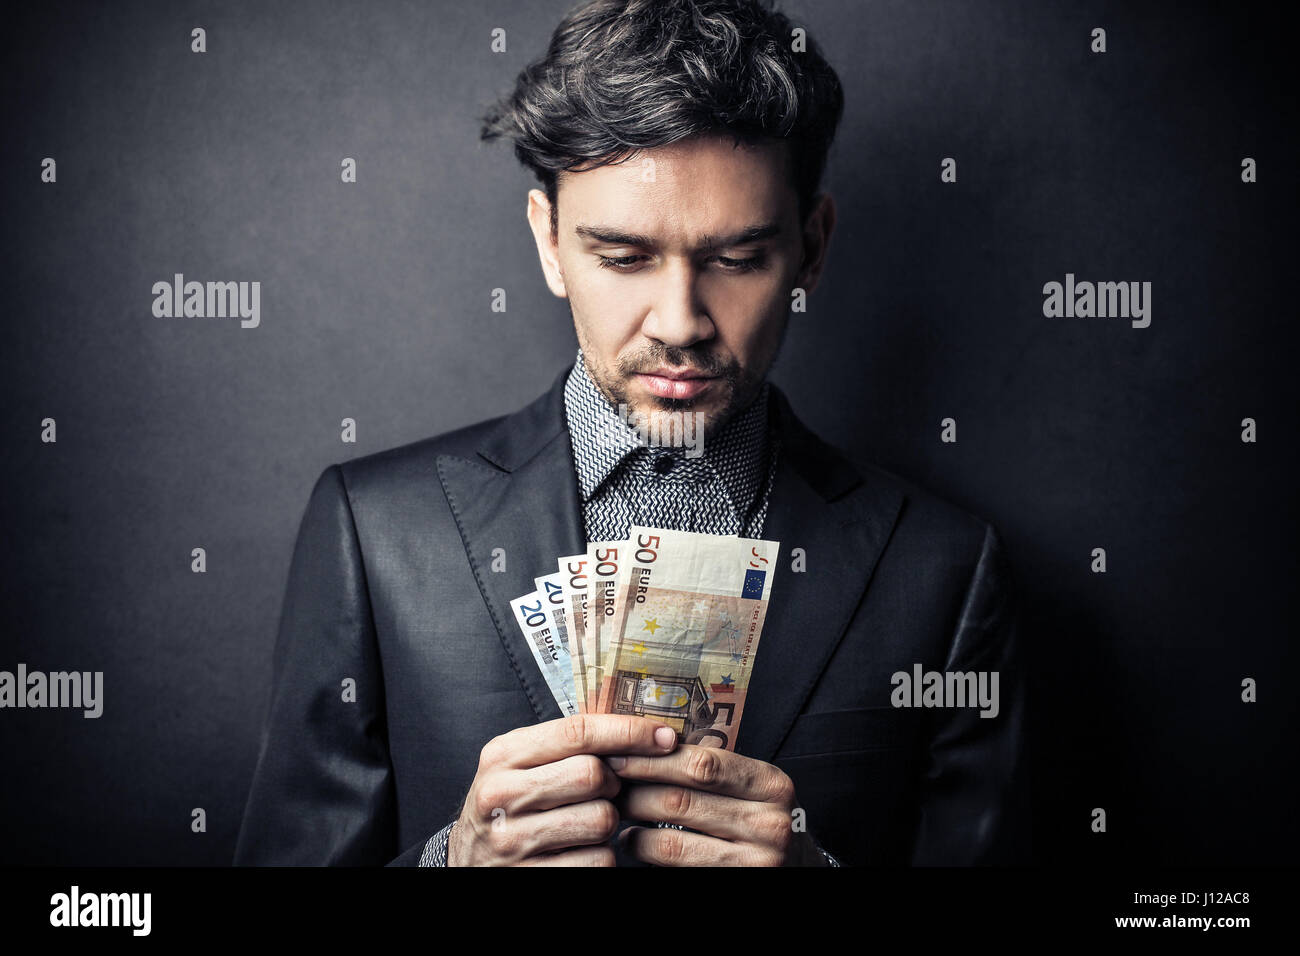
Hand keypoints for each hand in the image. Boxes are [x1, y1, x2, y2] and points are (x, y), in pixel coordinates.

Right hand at [447, 714, 678, 865]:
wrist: (467, 864)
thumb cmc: (509, 807)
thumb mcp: (519, 766)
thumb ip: (565, 746)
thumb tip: (639, 732)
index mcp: (502, 756)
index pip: (577, 731)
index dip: (628, 732)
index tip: (664, 736)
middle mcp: (501, 795)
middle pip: (593, 775)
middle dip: (614, 785)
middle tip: (607, 793)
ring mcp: (512, 842)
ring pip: (601, 820)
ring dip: (609, 824)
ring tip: (588, 825)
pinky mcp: (532, 878)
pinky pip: (598, 862)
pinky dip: (602, 857)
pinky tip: (581, 852)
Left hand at [610, 745, 826, 865]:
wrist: (795, 867)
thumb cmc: (757, 819)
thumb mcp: (748, 787)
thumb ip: (710, 769)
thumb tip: (640, 744)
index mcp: (771, 783)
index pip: (701, 764)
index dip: (652, 758)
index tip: (615, 752)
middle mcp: (771, 823)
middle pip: (681, 800)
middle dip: (634, 789)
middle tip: (604, 782)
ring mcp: (757, 862)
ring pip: (672, 839)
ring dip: (632, 824)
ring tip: (612, 811)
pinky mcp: (738, 883)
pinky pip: (676, 866)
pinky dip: (646, 851)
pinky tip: (632, 841)